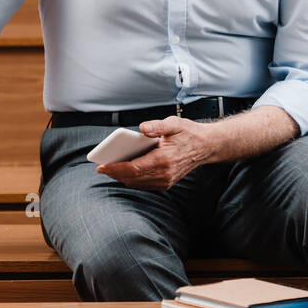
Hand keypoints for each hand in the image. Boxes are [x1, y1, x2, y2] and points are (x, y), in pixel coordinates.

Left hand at [96, 116, 215, 190]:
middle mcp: (165, 173)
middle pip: (132, 178)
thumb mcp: (175, 123)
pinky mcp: (166, 183)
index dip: (115, 169)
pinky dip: (132, 179)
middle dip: (114, 173)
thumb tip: (142, 128)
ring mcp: (166, 181)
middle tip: (101, 166)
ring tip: (109, 168)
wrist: (206, 146)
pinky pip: (144, 184)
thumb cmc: (189, 133)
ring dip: (122, 177)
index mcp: (164, 159)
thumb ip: (158, 125)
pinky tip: (124, 171)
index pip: (133, 168)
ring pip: (137, 183)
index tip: (101, 166)